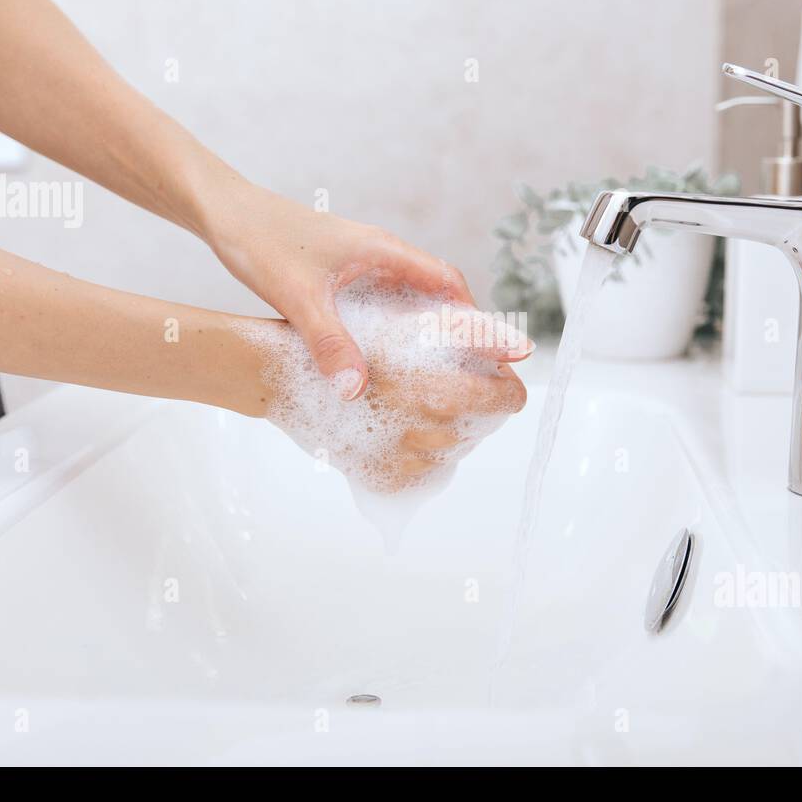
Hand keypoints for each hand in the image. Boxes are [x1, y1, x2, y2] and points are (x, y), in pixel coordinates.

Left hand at [202, 183, 531, 398]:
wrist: (223, 213)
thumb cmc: (260, 240)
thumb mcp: (297, 297)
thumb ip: (329, 343)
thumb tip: (358, 390)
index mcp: (383, 251)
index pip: (448, 283)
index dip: (475, 317)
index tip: (497, 350)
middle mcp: (379, 256)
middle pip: (436, 296)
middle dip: (457, 334)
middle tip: (475, 375)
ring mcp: (359, 267)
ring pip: (407, 304)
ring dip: (423, 336)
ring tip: (439, 379)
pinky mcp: (339, 278)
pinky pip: (380, 309)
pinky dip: (392, 336)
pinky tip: (383, 367)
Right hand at [252, 319, 528, 492]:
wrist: (282, 375)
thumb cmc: (343, 338)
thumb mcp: (408, 324)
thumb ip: (469, 333)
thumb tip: (519, 346)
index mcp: (435, 390)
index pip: (504, 399)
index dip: (507, 387)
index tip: (499, 379)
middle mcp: (424, 430)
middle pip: (483, 425)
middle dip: (480, 406)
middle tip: (458, 385)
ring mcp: (403, 459)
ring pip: (456, 449)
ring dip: (453, 429)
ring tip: (426, 404)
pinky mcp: (383, 477)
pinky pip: (425, 472)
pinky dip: (425, 453)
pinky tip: (408, 429)